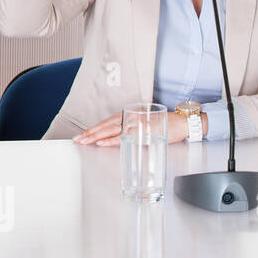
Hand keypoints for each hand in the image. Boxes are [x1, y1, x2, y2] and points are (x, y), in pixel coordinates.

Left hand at [75, 112, 189, 146]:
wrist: (180, 122)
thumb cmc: (163, 123)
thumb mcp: (142, 124)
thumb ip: (130, 129)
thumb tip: (117, 138)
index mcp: (128, 115)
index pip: (106, 122)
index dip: (94, 128)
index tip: (82, 134)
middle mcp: (128, 117)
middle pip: (105, 126)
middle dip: (89, 133)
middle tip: (77, 139)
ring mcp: (134, 124)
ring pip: (110, 130)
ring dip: (95, 136)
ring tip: (84, 140)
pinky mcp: (141, 132)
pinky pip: (123, 137)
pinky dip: (111, 140)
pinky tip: (101, 142)